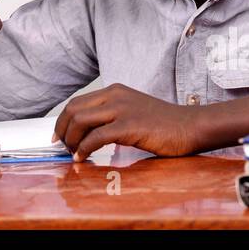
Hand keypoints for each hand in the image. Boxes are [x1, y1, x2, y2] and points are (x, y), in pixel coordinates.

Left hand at [53, 83, 196, 160]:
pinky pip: (96, 137)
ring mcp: (122, 109)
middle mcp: (115, 95)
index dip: (63, 120)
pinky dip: (84, 149)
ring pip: (81, 121)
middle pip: (73, 109)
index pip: (77, 102)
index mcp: (114, 91)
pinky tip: (83, 158)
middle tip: (62, 147)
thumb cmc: (163, 124)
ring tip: (73, 154)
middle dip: (62, 130)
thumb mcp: (132, 110)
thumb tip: (87, 132)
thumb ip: (111, 115)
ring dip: (71, 140)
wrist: (190, 126)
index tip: (59, 136)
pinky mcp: (130, 126)